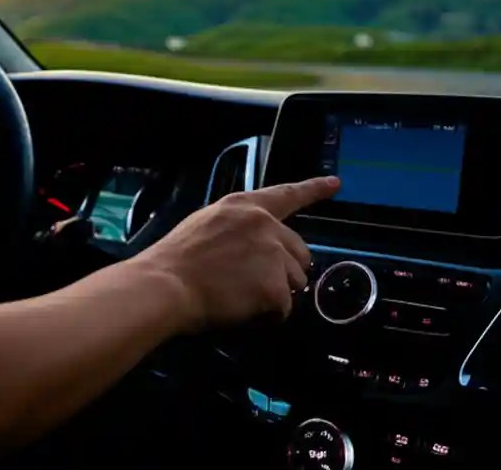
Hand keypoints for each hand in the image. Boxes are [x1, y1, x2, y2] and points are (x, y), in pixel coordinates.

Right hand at [131, 176, 340, 332]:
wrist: (166, 285)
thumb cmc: (175, 260)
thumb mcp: (206, 225)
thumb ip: (237, 229)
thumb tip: (255, 249)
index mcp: (244, 206)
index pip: (286, 195)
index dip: (313, 189)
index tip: (334, 183)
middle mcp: (265, 225)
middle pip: (299, 252)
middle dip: (284, 271)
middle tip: (252, 285)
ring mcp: (273, 255)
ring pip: (295, 283)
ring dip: (276, 294)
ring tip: (240, 298)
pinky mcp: (275, 286)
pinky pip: (283, 309)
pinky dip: (267, 316)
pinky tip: (240, 310)